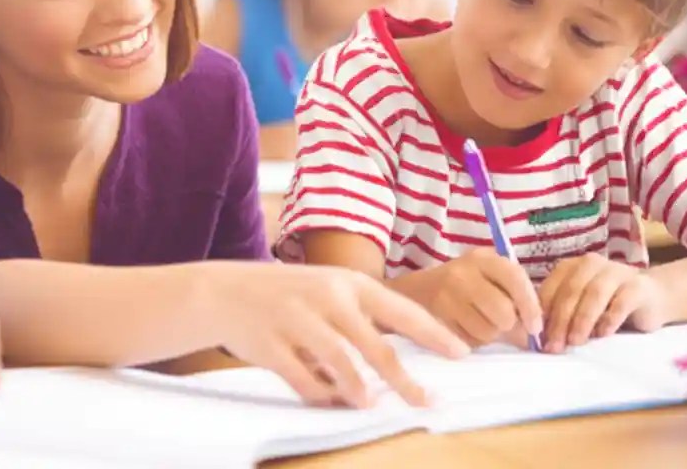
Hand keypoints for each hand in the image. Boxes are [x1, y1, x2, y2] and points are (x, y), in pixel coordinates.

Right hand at [201, 263, 468, 408]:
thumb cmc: (288, 294)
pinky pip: (305, 381)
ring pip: (340, 365)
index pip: (401, 310)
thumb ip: (360, 320)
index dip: (433, 333)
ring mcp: (298, 321)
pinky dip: (321, 394)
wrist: (225, 291)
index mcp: (347, 283)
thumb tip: (396, 364)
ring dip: (359, 390)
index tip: (460, 353)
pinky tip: (330, 398)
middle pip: (376, 346)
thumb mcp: (327, 290)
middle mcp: (326, 299)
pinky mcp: (272, 346)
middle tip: (426, 401)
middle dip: (405, 380)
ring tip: (370, 403)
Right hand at [426, 248, 543, 347]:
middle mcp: (462, 273)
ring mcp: (445, 297)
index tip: (535, 327)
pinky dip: (471, 341)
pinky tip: (462, 328)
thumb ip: (513, 298)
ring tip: (477, 323)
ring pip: (487, 332)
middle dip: (507, 325)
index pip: (515, 279)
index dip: (530, 306)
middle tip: (500, 324)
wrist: (416, 292)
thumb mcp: (488, 278)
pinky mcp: (434, 320)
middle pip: (503, 312)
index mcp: (482, 259)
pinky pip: (467, 343)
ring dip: (488, 335)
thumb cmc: (465, 286)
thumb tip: (531, 336)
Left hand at [538, 254, 668, 351]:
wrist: (653, 297)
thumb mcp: (581, 307)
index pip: (551, 288)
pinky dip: (610, 318)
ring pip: (594, 294)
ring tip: (576, 342)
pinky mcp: (638, 286)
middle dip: (560, 320)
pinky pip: (622, 301)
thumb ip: (562, 315)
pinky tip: (603, 334)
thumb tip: (539, 338)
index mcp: (572, 267)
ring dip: (582, 320)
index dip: (542, 313)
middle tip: (555, 345)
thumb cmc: (609, 305)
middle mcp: (591, 264)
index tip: (537, 337)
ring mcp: (616, 272)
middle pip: (571, 291)